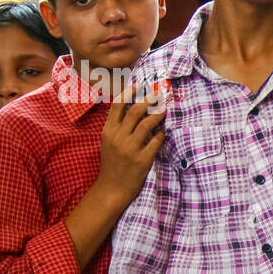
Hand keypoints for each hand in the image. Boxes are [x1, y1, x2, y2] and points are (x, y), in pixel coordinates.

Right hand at [96, 84, 165, 206]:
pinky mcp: (142, 160)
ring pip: (147, 124)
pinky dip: (161, 135)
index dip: (130, 92)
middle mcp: (118, 137)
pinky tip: (163, 133)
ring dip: (158, 114)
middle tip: (159, 95)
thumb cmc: (111, 164)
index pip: (118, 105)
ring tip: (164, 110)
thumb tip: (133, 109)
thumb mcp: (108, 142)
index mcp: (108, 131)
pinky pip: (156, 141)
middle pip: (135, 111)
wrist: (111, 188)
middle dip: (149, 100)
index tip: (140, 85)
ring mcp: (130, 148)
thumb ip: (117, 127)